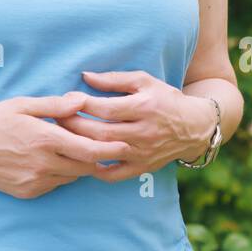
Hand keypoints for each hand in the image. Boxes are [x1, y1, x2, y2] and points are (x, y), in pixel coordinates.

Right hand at [0, 92, 133, 198]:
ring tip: (75, 150)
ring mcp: (35, 182)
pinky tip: (51, 160)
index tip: (125, 145)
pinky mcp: (27, 192)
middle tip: (104, 146)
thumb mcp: (22, 104)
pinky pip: (54, 184)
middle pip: (84, 167)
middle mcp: (43, 164)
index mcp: (44, 139)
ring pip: (71, 177)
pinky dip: (59, 174)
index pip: (89, 150)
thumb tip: (82, 100)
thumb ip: (55, 105)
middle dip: (96, 157)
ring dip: (77, 165)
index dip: (110, 150)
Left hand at [52, 70, 215, 181]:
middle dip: (75, 126)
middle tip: (57, 119)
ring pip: (105, 153)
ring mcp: (143, 152)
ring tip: (62, 137)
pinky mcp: (142, 167)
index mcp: (144, 107)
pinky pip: (114, 174)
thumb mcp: (144, 81)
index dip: (83, 104)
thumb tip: (85, 76)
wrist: (194, 127)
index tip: (66, 100)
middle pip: (102, 132)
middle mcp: (144, 132)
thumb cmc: (166, 99)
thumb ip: (114, 79)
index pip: (107, 109)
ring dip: (80, 146)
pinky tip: (81, 160)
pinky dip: (95, 170)